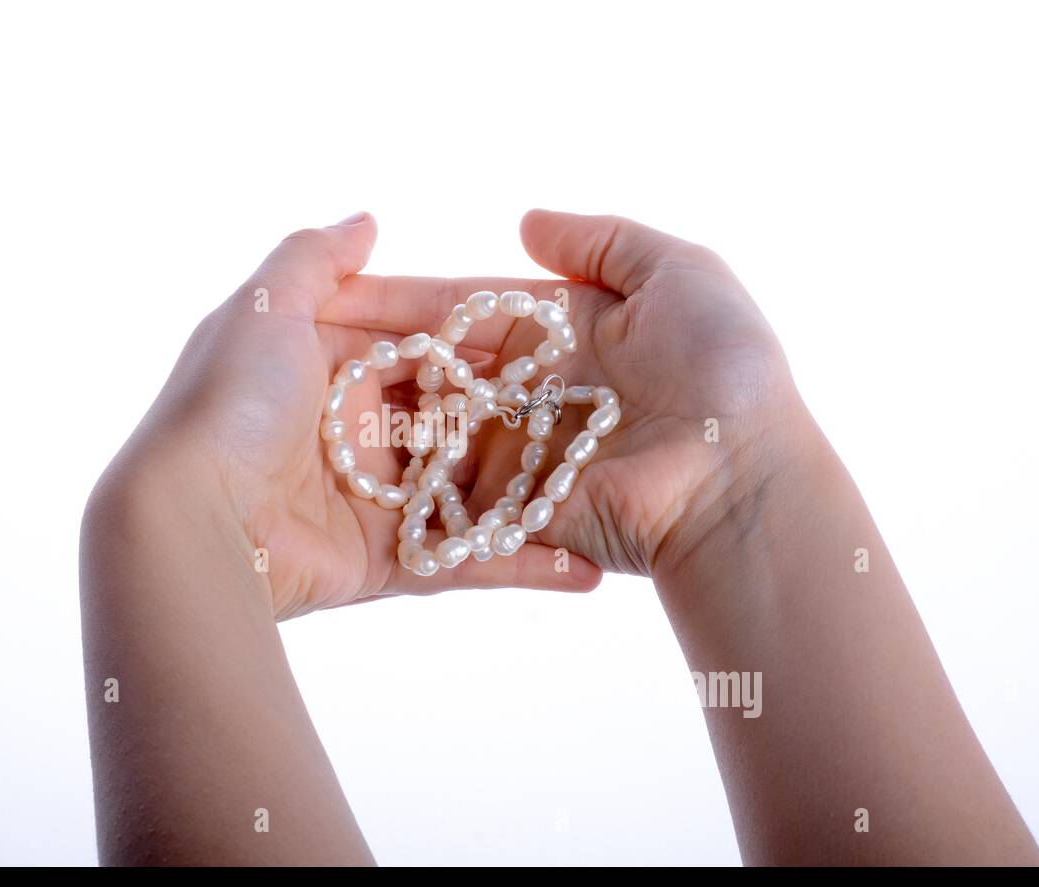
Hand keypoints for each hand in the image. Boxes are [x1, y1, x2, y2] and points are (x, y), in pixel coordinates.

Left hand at [89, 212, 600, 620]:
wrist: (195, 520)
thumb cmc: (230, 404)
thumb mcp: (264, 308)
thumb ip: (316, 258)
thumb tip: (370, 219)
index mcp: (325, 366)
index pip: (416, 339)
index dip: (476, 329)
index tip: (546, 324)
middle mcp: (352, 429)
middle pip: (451, 410)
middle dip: (514, 406)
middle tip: (594, 398)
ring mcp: (373, 498)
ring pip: (468, 485)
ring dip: (531, 485)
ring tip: (608, 478)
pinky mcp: (386, 562)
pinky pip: (465, 560)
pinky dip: (522, 566)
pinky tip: (586, 568)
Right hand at [323, 210, 805, 577]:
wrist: (740, 477)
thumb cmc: (723, 368)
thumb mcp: (681, 273)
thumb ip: (603, 241)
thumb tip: (525, 222)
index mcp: (564, 337)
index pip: (467, 310)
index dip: (405, 299)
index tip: (337, 288)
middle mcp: (535, 396)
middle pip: (440, 371)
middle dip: (375, 357)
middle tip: (298, 344)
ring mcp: (522, 458)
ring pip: (432, 432)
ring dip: (378, 418)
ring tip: (302, 401)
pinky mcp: (517, 512)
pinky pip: (451, 498)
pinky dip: (405, 483)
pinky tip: (338, 462)